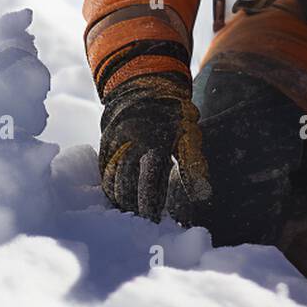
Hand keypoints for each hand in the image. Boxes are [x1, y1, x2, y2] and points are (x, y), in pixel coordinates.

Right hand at [97, 73, 207, 221]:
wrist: (146, 86)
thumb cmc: (174, 115)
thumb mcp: (189, 136)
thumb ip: (193, 166)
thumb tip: (203, 197)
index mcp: (154, 140)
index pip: (149, 179)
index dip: (150, 203)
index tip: (155, 220)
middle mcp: (130, 142)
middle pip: (126, 183)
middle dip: (135, 205)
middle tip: (145, 220)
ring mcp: (115, 142)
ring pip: (111, 179)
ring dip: (122, 199)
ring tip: (134, 212)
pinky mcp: (105, 144)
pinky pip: (104, 172)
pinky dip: (111, 188)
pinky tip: (121, 198)